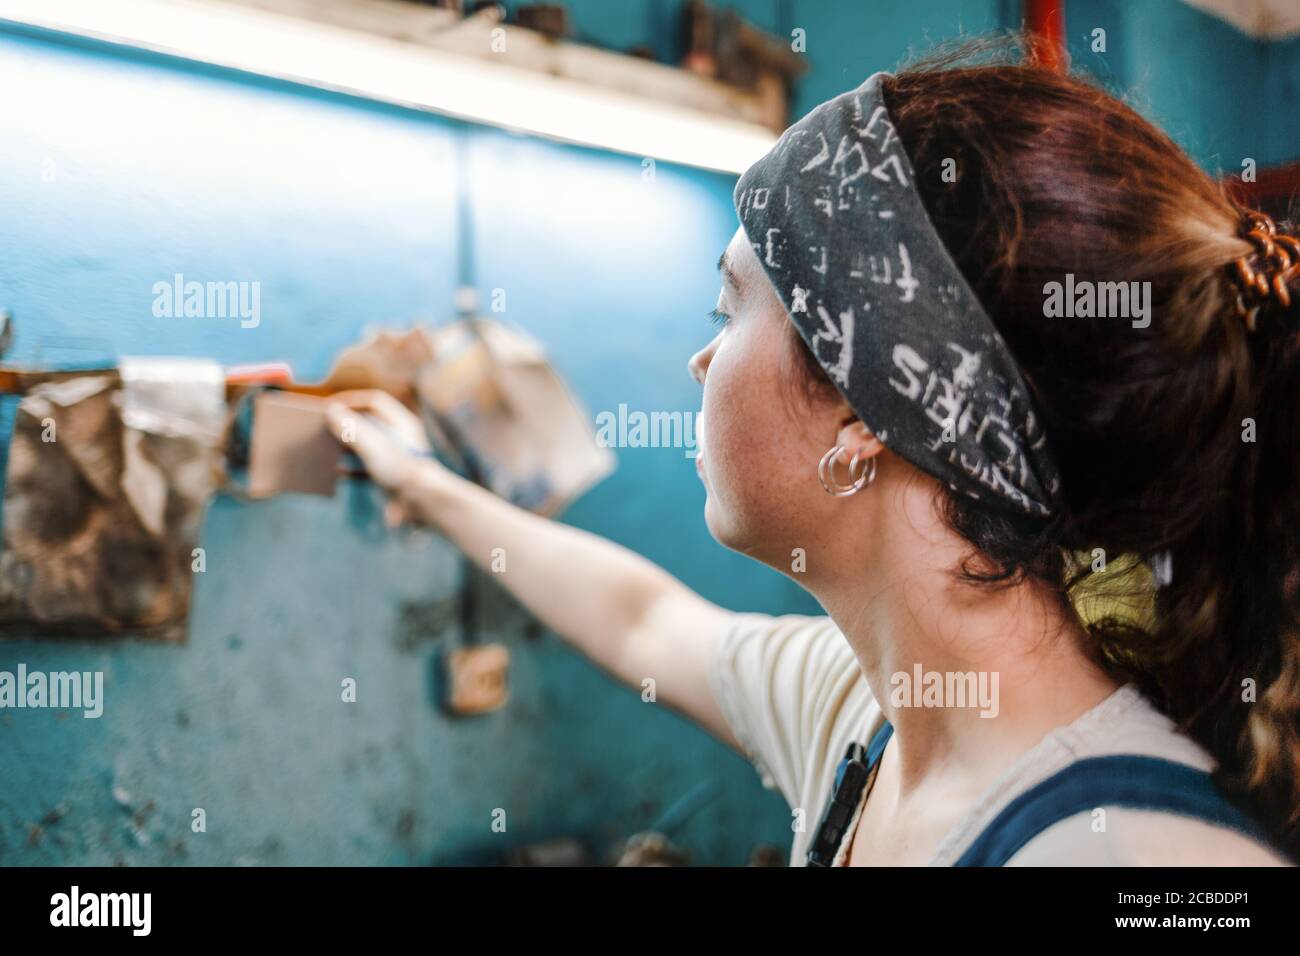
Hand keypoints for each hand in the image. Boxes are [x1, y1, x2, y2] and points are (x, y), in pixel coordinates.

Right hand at [324, 389, 448, 525]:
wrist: (423, 504)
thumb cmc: (402, 471)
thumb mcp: (373, 445)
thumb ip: (351, 427)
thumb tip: (332, 410)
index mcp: (401, 423)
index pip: (374, 401)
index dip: (351, 400)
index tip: (330, 405)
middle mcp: (400, 437)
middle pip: (369, 422)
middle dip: (346, 423)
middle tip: (323, 424)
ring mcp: (396, 457)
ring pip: (366, 445)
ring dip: (346, 445)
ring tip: (325, 446)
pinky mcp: (391, 477)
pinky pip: (366, 468)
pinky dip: (351, 468)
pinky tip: (336, 471)